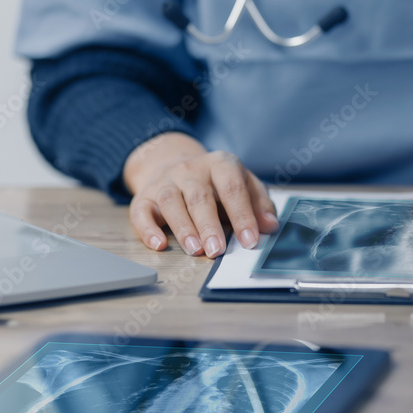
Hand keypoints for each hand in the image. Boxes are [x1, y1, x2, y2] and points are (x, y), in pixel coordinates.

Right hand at [122, 132, 278, 257]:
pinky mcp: (144, 196)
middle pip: (199, 197)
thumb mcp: (244, 184)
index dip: (242, 215)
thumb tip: (270, 226)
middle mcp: (190, 169)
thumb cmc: (216, 182)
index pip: (232, 188)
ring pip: (171, 202)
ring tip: (195, 250)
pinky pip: (141, 211)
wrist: (173, 162)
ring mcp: (165, 181)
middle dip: (209, 226)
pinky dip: (147, 230)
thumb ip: (259, 204)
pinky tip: (158, 245)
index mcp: (220, 164)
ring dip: (183, 228)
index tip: (249, 240)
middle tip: (217, 250)